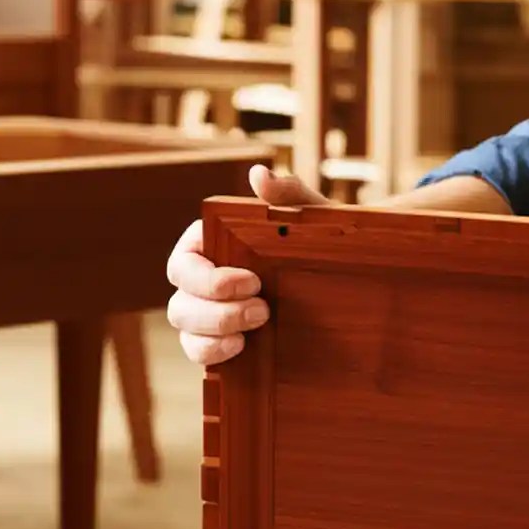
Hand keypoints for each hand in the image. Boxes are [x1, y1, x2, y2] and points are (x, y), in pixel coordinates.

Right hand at [165, 164, 331, 364]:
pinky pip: (199, 352)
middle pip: (179, 302)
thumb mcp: (315, 217)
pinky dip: (213, 353)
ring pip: (184, 329)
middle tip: (262, 310)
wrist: (349, 281)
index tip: (252, 281)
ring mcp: (209, 313)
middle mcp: (202, 280)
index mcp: (212, 245)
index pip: (183, 262)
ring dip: (214, 333)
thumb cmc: (324, 241)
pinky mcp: (222, 339)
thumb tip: (258, 174)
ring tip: (257, 329)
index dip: (206, 278)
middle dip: (214, 312)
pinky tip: (243, 348)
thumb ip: (289, 196)